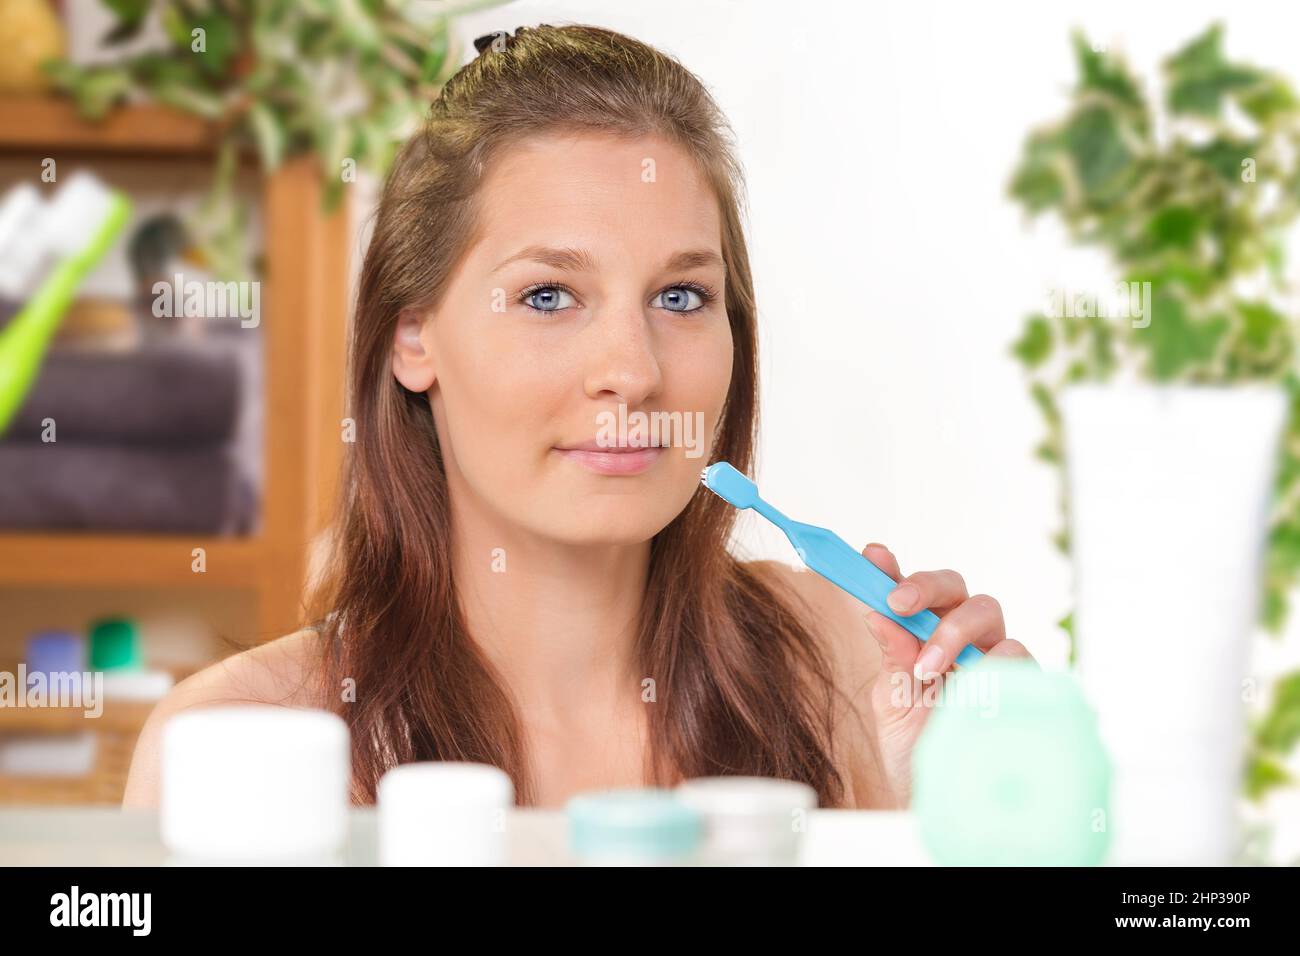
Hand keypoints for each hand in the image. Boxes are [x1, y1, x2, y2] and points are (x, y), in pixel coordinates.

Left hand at [860, 542, 1034, 806]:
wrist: (943, 799)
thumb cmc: (916, 746)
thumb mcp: (891, 700)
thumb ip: (889, 654)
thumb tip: (875, 612)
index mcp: (925, 635)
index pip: (913, 592)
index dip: (892, 568)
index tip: (872, 556)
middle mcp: (963, 637)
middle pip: (955, 587)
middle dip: (925, 586)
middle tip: (897, 603)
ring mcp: (995, 654)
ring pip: (986, 610)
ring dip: (951, 631)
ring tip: (926, 668)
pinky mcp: (1023, 680)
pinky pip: (1014, 652)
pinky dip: (987, 663)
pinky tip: (966, 688)